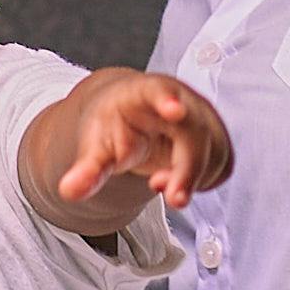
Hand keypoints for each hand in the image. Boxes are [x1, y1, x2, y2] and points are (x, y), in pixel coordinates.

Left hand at [54, 70, 232, 210]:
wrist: (132, 116)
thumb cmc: (115, 124)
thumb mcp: (96, 146)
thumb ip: (86, 170)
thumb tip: (69, 190)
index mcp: (146, 92)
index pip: (159, 90)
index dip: (167, 99)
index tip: (173, 110)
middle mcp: (184, 100)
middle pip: (195, 133)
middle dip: (188, 169)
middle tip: (174, 199)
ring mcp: (205, 118)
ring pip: (213, 154)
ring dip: (190, 179)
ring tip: (158, 181)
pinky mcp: (217, 140)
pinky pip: (220, 167)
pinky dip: (200, 182)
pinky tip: (176, 179)